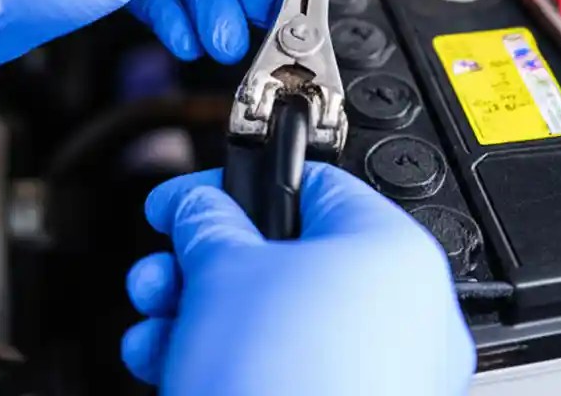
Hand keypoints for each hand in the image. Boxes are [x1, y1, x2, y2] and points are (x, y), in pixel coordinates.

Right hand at [123, 163, 474, 395]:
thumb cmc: (287, 386)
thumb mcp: (222, 275)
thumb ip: (207, 222)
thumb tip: (200, 209)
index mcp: (392, 251)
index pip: (309, 184)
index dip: (231, 187)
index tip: (183, 204)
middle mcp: (405, 312)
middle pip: (285, 260)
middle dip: (202, 267)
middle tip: (160, 277)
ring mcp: (387, 375)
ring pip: (280, 323)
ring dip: (203, 318)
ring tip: (155, 333)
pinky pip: (292, 372)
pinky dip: (236, 364)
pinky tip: (178, 367)